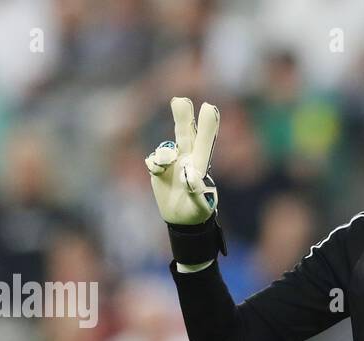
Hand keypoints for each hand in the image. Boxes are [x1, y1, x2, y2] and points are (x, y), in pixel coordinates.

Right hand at [146, 97, 219, 225]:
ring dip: (164, 154)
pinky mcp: (158, 169)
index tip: (210, 107)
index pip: (204, 143)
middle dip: (183, 117)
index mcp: (201, 165)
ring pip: (166, 147)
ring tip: (166, 169)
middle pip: (185, 134)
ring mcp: (172, 162)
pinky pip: (153, 160)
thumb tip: (188, 173)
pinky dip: (154, 165)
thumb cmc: (197, 210)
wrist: (182, 217)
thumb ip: (196, 191)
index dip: (207, 126)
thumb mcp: (201, 206)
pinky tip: (158, 173)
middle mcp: (187, 158)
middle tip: (180, 100)